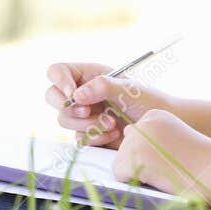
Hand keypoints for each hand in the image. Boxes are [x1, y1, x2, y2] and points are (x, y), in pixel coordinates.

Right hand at [44, 60, 170, 148]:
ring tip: (111, 123)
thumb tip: (76, 95)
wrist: (158, 128)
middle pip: (52, 97)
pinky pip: (77, 137)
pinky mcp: (87, 133)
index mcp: (88, 75)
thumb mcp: (126, 88)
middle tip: (88, 111)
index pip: (57, 71)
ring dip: (87, 123)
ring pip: (64, 119)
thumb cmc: (147, 101)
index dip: (59, 81)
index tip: (73, 93)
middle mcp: (81, 93)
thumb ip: (101, 86)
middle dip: (69, 107)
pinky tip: (113, 133)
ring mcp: (83, 114)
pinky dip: (94, 137)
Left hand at [113, 108, 210, 193]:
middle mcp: (143, 121)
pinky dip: (135, 182)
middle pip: (124, 149)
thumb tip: (126, 133)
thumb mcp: (177, 140)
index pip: (135, 139)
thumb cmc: (203, 163)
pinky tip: (160, 178)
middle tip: (170, 167)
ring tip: (167, 173)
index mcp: (155, 115)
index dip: (151, 155)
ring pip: (120, 162)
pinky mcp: (135, 155)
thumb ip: (154, 138)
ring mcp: (138, 137)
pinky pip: (120, 174)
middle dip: (141, 163)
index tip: (172, 158)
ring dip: (138, 173)